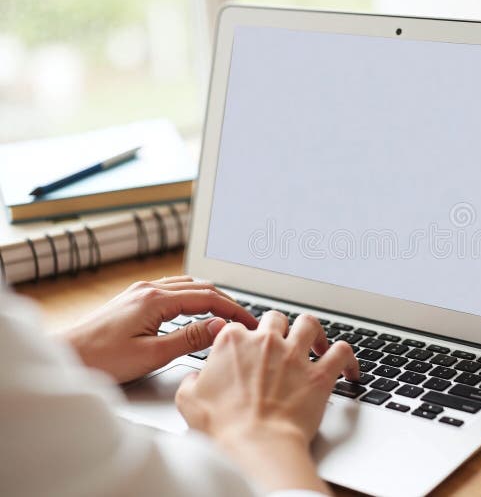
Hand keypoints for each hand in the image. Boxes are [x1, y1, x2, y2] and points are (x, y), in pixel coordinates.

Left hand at [61, 276, 257, 382]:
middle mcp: (148, 289)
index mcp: (155, 299)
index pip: (208, 298)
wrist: (64, 356)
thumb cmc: (100, 359)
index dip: (234, 309)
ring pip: (187, 286)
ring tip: (227, 316)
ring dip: (210, 298)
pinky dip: (192, 297)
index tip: (251, 322)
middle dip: (227, 303)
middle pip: (200, 287)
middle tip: (245, 321)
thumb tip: (221, 326)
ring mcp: (139, 291)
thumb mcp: (151, 354)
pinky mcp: (132, 299)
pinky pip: (172, 290)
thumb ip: (189, 338)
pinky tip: (196, 310)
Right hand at [175, 311, 358, 493]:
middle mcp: (266, 342)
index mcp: (233, 342)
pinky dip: (348, 357)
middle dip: (278, 327)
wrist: (257, 445)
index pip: (238, 326)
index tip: (246, 349)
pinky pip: (342, 351)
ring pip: (310, 324)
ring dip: (313, 331)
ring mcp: (295, 355)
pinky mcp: (320, 374)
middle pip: (276, 318)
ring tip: (315, 341)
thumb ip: (193, 381)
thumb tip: (196, 378)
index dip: (243, 338)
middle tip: (281, 342)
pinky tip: (348, 366)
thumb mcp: (189, 401)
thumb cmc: (224, 427)